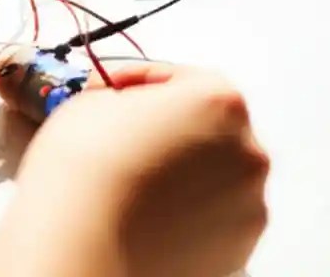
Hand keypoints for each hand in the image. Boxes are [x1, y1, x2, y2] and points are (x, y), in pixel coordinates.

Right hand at [0, 64, 268, 276]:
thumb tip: (121, 106)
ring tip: (137, 184)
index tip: (118, 93)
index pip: (184, 79)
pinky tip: (150, 215)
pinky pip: (214, 221)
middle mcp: (248, 152)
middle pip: (209, 128)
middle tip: (127, 139)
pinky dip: (190, 216)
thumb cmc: (86, 173)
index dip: (143, 82)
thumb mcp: (92, 101)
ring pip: (216, 177)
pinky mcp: (238, 251)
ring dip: (185, 174)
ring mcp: (248, 206)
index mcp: (220, 102)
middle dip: (171, 130)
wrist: (81, 243)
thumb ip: (122, 95)